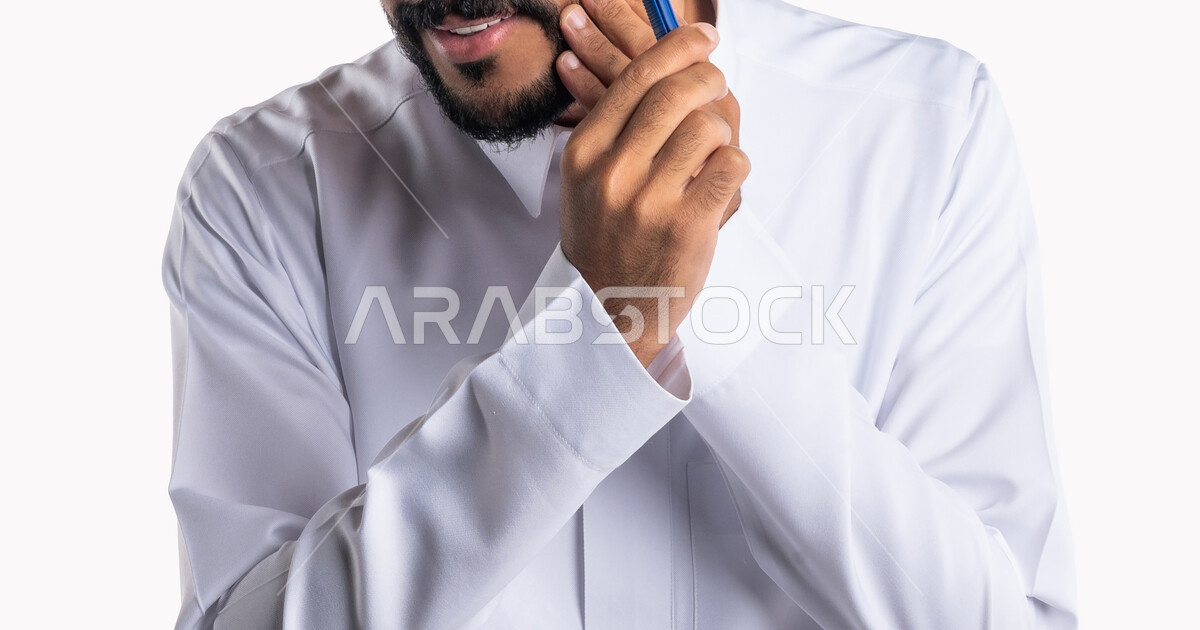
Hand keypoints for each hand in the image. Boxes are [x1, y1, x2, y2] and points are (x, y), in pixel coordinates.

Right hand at [555, 0, 749, 366]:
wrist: (609, 311)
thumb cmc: (606, 236)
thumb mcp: (589, 176)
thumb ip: (621, 122)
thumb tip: (676, 59)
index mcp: (584, 150)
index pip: (637, 77)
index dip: (678, 47)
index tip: (704, 37)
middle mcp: (612, 171)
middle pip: (678, 92)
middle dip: (709, 80)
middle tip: (718, 87)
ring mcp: (649, 200)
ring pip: (709, 127)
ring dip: (722, 134)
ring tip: (712, 156)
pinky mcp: (687, 226)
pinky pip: (732, 165)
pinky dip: (735, 167)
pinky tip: (720, 183)